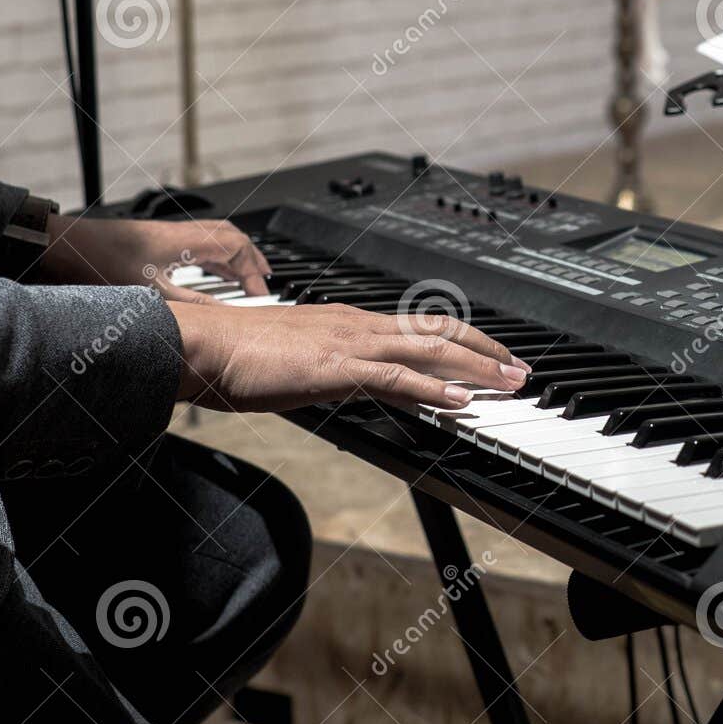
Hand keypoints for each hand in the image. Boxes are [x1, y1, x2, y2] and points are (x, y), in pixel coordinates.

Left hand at [41, 216, 271, 294]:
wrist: (66, 247)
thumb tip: (224, 316)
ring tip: (243, 276)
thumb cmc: (101, 263)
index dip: (254, 271)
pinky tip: (207, 274)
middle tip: (263, 280)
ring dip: (233, 256)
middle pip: (232, 237)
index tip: (261, 294)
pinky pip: (198, 243)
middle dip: (252, 258)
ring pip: (215, 238)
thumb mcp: (153, 295)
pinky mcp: (157, 240)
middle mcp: (182, 233)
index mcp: (187, 241)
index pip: (237, 248)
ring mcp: (169, 234)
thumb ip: (193, 306)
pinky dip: (213, 257)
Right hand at [168, 301, 529, 411]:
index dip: (463, 339)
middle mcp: (358, 324)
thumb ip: (329, 369)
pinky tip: (460, 401)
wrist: (202, 344)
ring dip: (477, 368)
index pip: (420, 325)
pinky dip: (435, 389)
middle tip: (520, 370)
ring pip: (430, 349)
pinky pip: (397, 378)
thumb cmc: (236, 355)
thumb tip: (350, 384)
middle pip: (440, 330)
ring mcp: (351, 344)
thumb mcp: (296, 361)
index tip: (491, 356)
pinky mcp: (338, 368)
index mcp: (350, 321)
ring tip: (509, 385)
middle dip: (487, 350)